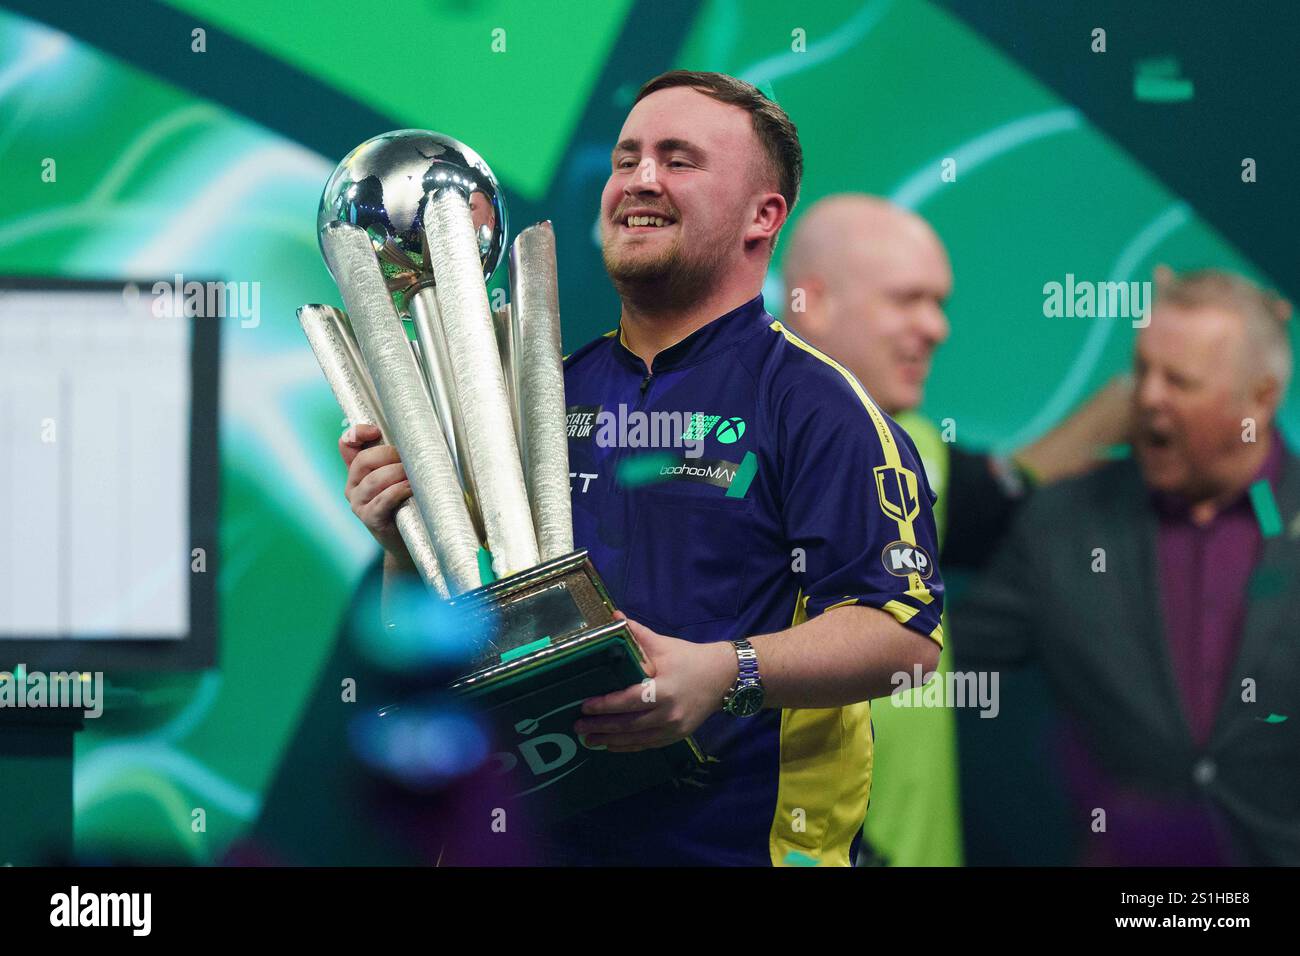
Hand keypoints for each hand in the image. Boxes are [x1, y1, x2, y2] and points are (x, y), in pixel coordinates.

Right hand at [339, 423, 413, 569]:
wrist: (406, 541)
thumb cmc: (405, 503)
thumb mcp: (398, 478)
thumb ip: (397, 459)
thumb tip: (413, 439)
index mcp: (356, 471)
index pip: (346, 445)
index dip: (358, 433)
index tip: (376, 431)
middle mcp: (353, 486)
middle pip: (364, 460)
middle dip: (389, 455)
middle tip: (409, 459)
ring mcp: (358, 503)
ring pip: (374, 480)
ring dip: (397, 473)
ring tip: (414, 475)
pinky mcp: (369, 518)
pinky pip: (382, 500)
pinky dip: (398, 491)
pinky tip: (411, 489)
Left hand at [573, 615, 737, 752]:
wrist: (723, 677)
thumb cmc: (689, 658)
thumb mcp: (664, 644)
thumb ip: (637, 634)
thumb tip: (614, 616)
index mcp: (664, 690)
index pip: (628, 701)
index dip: (605, 706)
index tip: (584, 707)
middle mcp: (668, 714)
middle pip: (628, 725)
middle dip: (601, 727)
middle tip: (577, 727)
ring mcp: (674, 729)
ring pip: (636, 739)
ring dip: (610, 741)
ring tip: (588, 740)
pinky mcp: (677, 736)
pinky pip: (647, 744)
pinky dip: (627, 746)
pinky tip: (611, 745)